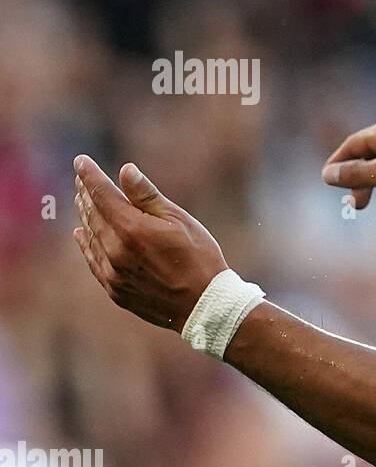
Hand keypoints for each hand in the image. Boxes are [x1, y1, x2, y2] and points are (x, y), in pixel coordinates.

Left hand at [72, 155, 228, 332]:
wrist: (204, 306)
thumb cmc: (200, 258)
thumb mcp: (180, 220)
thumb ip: (148, 196)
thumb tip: (125, 170)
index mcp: (133, 229)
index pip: (102, 194)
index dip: (90, 175)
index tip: (80, 160)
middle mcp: (116, 250)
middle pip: (93, 214)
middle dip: (86, 193)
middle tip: (81, 179)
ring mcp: (113, 272)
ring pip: (90, 237)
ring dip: (85, 216)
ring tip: (81, 201)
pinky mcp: (115, 289)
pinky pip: (93, 261)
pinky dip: (85, 244)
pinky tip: (81, 234)